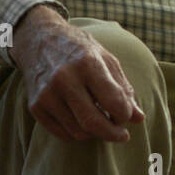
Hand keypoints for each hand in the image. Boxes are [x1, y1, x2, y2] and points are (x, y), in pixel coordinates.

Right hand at [8, 6, 145, 141]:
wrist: (39, 40)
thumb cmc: (80, 50)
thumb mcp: (107, 59)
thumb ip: (124, 89)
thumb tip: (139, 119)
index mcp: (87, 63)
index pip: (113, 102)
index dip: (125, 114)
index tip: (127, 115)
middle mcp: (64, 79)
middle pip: (93, 123)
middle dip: (113, 134)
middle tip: (122, 135)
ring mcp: (47, 94)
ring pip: (78, 132)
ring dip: (95, 133)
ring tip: (101, 121)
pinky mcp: (35, 106)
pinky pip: (62, 134)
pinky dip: (77, 133)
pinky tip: (83, 121)